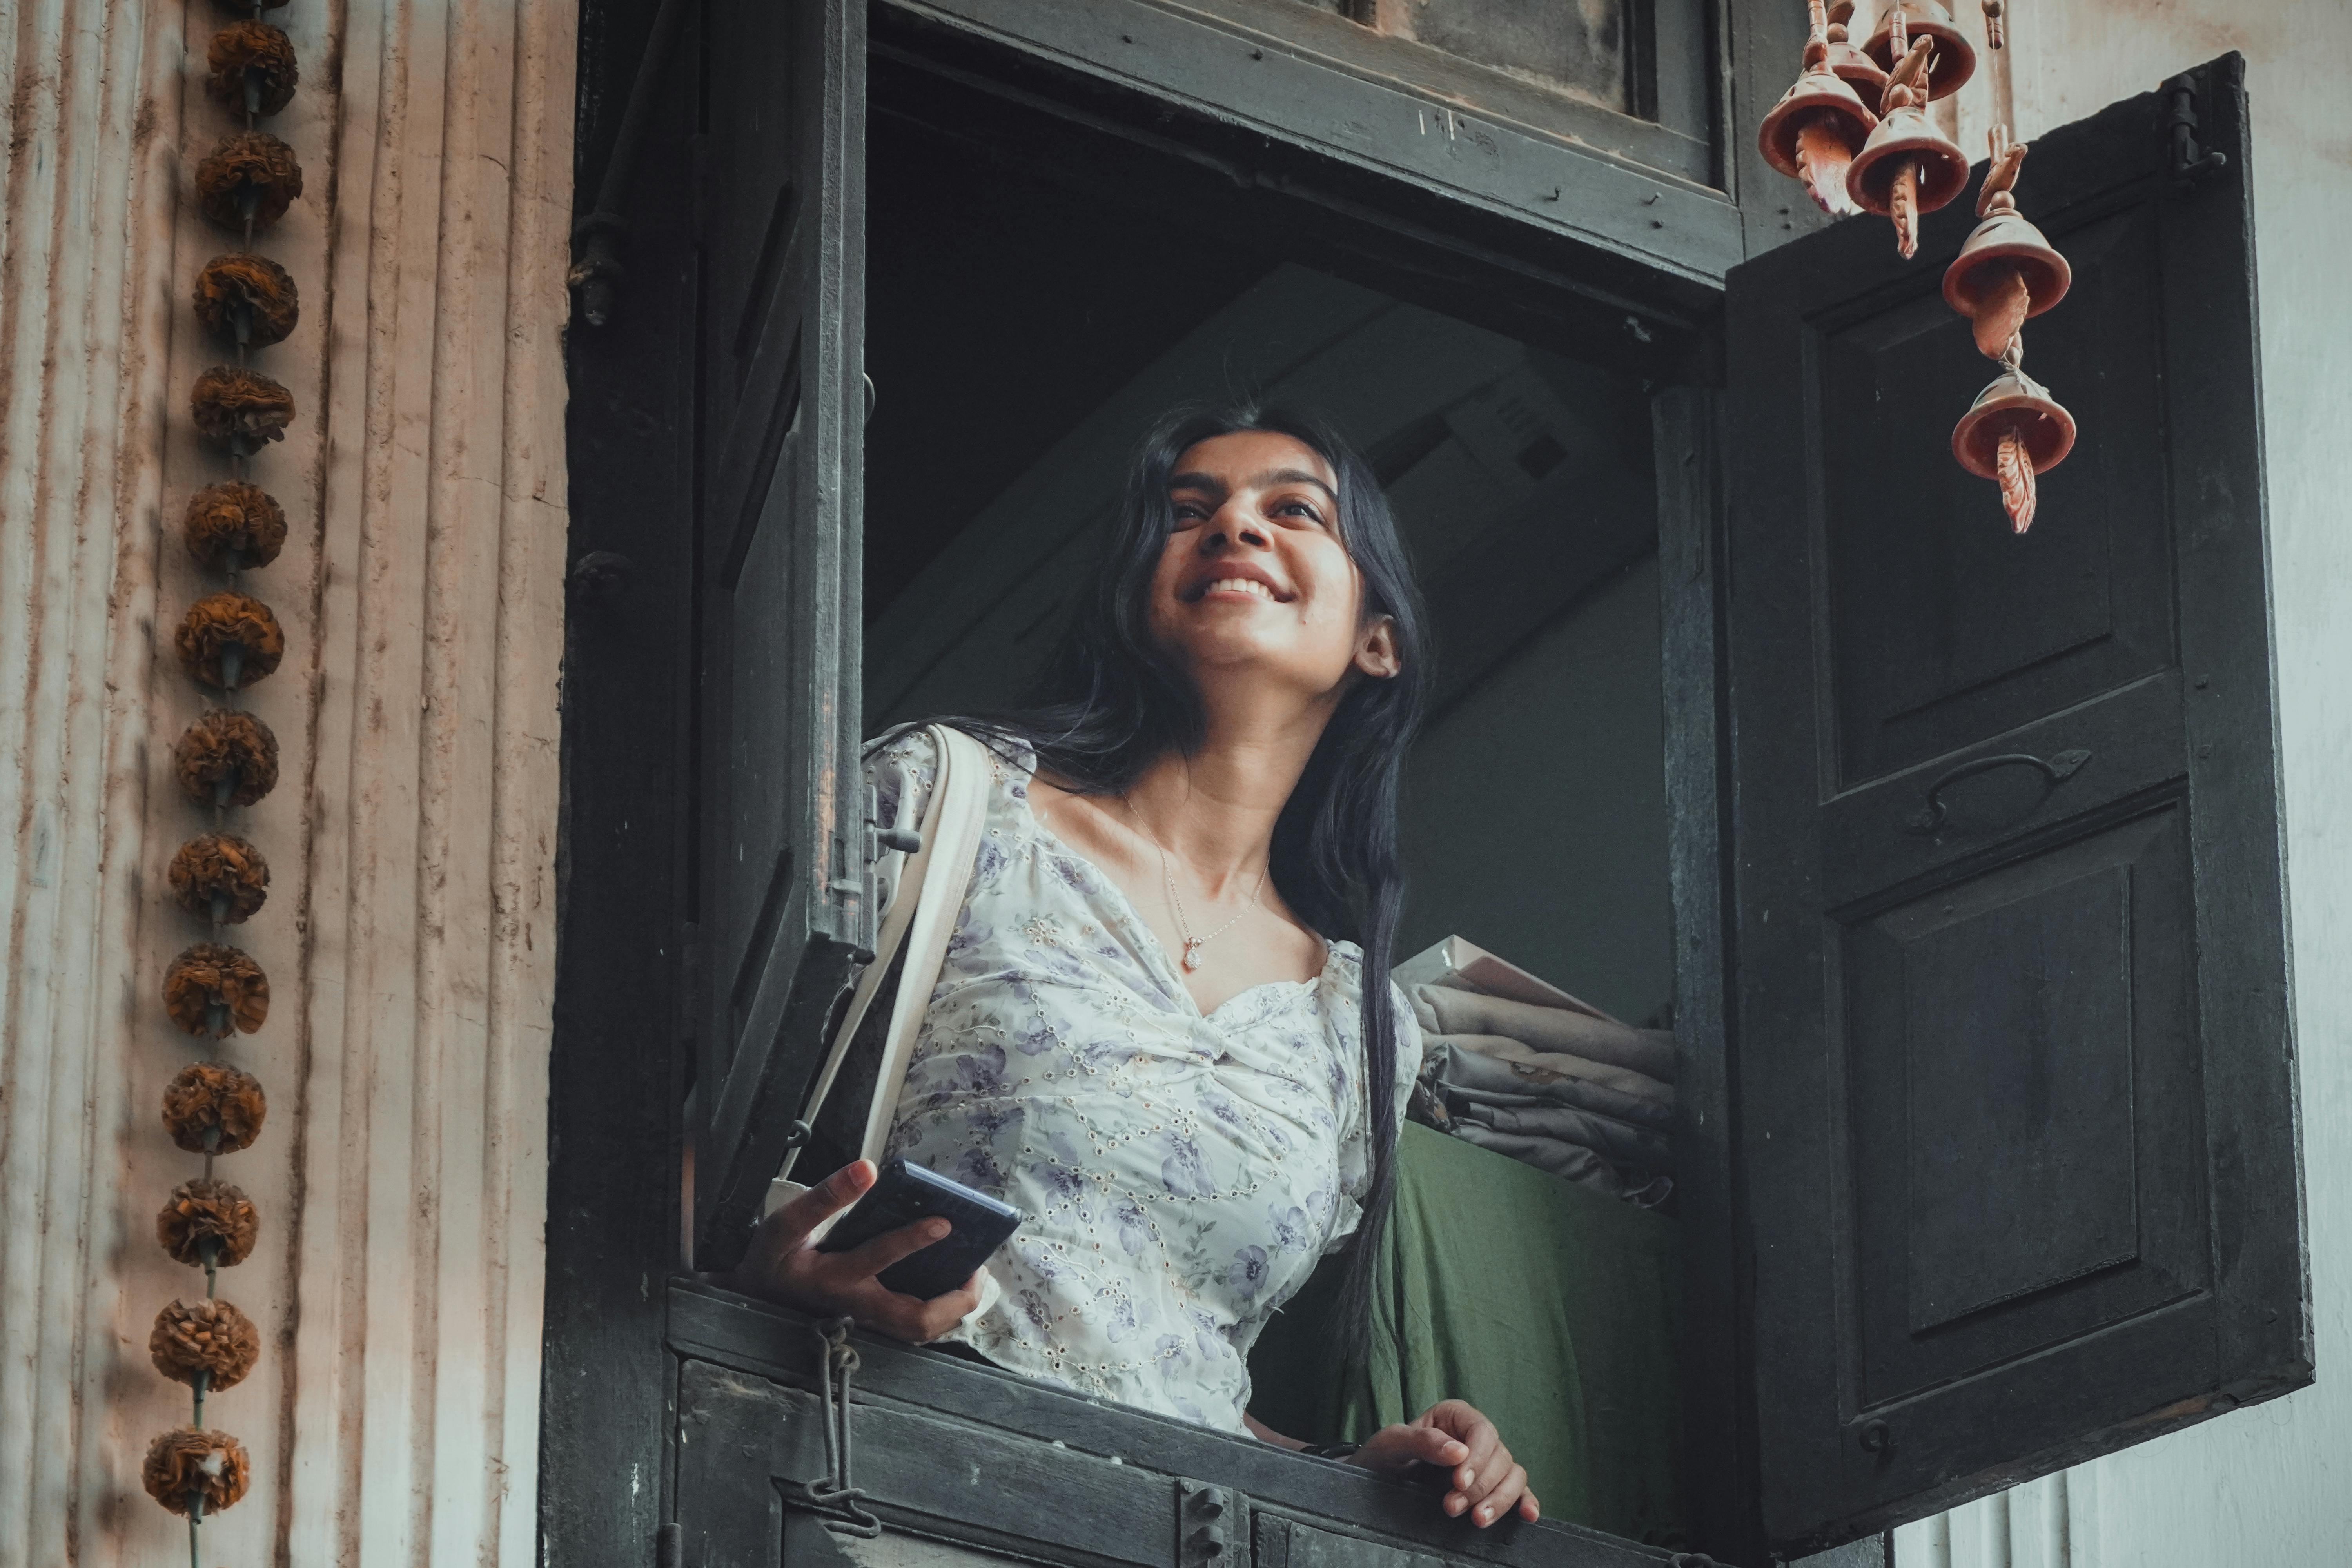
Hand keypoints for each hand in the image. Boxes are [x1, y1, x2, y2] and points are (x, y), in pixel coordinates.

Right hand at [720, 1159, 982, 1343]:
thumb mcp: (784, 1225)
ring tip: (973, 1276)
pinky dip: (938, 1312)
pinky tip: (950, 1286)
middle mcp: (855, 1306)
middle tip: (978, 1268)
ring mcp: (864, 1321)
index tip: (944, 1221)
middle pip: (914, 1320)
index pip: (877, 1258)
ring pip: (917, 1331)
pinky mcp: (868, 1324)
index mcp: (833, 1279)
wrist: (754, 1299)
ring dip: (952, 1309)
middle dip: (955, 1300)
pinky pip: (910, 1328)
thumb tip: (867, 1169)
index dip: (911, 1240)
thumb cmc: (773, 1259)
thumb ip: (824, 1197)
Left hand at [1348, 1399, 1537, 1526]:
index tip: (1458, 1482)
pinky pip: (1518, 1491)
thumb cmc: (1385, 1454)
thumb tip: (1458, 1452)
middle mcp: (1476, 1437)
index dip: (1476, 1458)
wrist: (1379, 1479)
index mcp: (1456, 1416)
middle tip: (1451, 1507)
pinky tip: (1526, 1515)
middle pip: (1499, 1457)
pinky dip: (1526, 1501)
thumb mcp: (1392, 1443)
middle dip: (1479, 1486)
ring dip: (1500, 1499)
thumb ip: (1422, 1441)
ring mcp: (1487, 1463)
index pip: (1482, 1431)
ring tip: (1477, 1519)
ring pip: (1513, 1475)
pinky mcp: (1491, 1487)